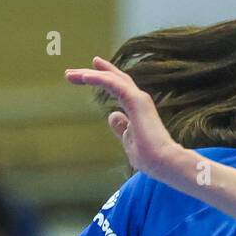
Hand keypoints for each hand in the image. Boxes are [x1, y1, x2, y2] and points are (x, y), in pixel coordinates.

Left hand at [65, 56, 182, 176]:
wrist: (165, 163)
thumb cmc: (150, 158)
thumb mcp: (129, 140)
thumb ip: (121, 127)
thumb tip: (112, 115)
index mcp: (137, 108)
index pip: (118, 88)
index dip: (102, 79)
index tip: (84, 75)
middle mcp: (139, 100)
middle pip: (113, 80)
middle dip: (93, 73)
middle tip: (70, 72)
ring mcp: (139, 99)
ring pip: (112, 79)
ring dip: (90, 75)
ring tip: (70, 74)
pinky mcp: (137, 101)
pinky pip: (114, 85)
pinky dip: (99, 78)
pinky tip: (84, 76)